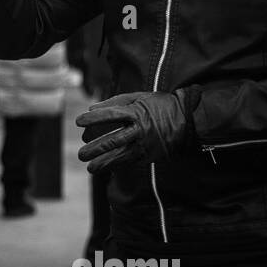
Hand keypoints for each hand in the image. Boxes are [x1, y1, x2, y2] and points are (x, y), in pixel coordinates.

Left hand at [76, 91, 192, 172]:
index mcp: (137, 113)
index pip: (111, 115)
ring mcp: (146, 144)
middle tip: (81, 154)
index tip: (78, 121)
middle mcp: (141, 130)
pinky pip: (132, 163)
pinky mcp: (151, 155)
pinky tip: (106, 169)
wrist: (188, 121)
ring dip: (105, 164)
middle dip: (96, 148)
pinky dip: (118, 166)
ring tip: (90, 168)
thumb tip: (92, 108)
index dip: (94, 118)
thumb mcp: (140, 97)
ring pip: (123, 156)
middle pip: (114, 140)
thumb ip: (116, 101)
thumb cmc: (160, 106)